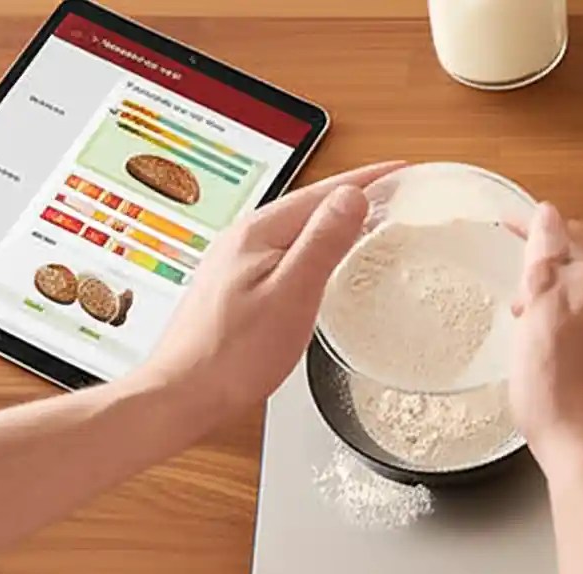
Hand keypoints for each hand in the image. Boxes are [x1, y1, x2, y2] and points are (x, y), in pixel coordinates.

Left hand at [136, 162, 402, 421]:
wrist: (183, 393)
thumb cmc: (232, 354)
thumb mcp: (290, 295)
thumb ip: (322, 243)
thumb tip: (352, 197)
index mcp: (258, 233)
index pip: (322, 192)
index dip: (366, 180)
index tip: (399, 171)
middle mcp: (244, 239)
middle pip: (309, 205)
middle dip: (352, 196)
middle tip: (393, 194)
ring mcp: (237, 262)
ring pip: (297, 230)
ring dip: (333, 222)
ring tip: (367, 222)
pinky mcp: (236, 286)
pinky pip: (285, 253)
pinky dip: (315, 249)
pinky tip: (324, 265)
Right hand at [508, 204, 582, 479]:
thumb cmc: (556, 396)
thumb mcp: (535, 317)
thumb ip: (544, 260)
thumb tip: (548, 215)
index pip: (563, 233)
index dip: (534, 223)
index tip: (510, 222)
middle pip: (582, 265)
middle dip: (550, 265)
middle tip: (520, 282)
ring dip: (564, 301)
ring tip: (535, 327)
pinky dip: (580, 332)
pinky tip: (564, 358)